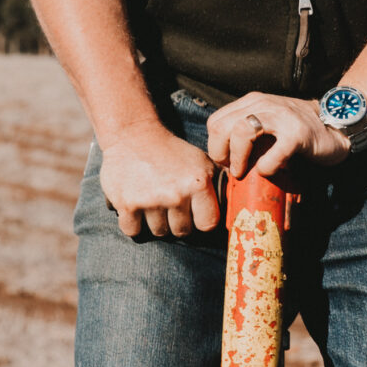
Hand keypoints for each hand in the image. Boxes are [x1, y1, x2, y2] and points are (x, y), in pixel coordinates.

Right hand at [99, 122, 221, 239]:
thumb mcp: (201, 161)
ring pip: (159, 232)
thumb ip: (218, 184)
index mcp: (197, 183)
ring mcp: (150, 201)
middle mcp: (176, 194)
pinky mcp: (126, 204)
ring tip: (152, 201)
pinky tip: (135, 207)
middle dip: (177, 221)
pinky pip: (133, 232)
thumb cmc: (171, 151)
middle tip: (168, 203)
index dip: (200, 220)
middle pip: (181, 231)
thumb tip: (239, 202)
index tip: (193, 212)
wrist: (133, 134)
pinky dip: (133, 224)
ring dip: (155, 222)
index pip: (207, 224)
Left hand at [206, 92, 352, 181]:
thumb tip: (224, 158)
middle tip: (233, 169)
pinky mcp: (297, 134)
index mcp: (253, 102)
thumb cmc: (298, 131)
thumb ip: (247, 131)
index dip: (215, 145)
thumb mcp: (268, 123)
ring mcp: (281, 117)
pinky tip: (270, 171)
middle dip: (221, 153)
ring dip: (238, 159)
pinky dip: (266, 168)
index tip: (226, 161)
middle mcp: (264, 104)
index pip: (216, 121)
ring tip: (245, 172)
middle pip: (222, 127)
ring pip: (241, 133)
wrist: (336, 127)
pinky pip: (270, 155)